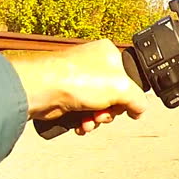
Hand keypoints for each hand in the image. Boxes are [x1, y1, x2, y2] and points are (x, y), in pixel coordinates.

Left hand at [9, 40, 147, 133]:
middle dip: (111, 111)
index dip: (129, 96)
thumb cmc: (77, 79)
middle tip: (105, 113)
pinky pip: (83, 111)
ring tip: (91, 121)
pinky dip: (85, 120)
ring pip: (99, 106)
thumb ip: (139, 100)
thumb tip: (140, 110)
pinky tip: (82, 124)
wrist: (39, 90)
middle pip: (115, 95)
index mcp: (109, 53)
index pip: (130, 78)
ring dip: (98, 118)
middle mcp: (93, 64)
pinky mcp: (66, 94)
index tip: (127, 107)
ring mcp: (78, 79)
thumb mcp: (122, 89)